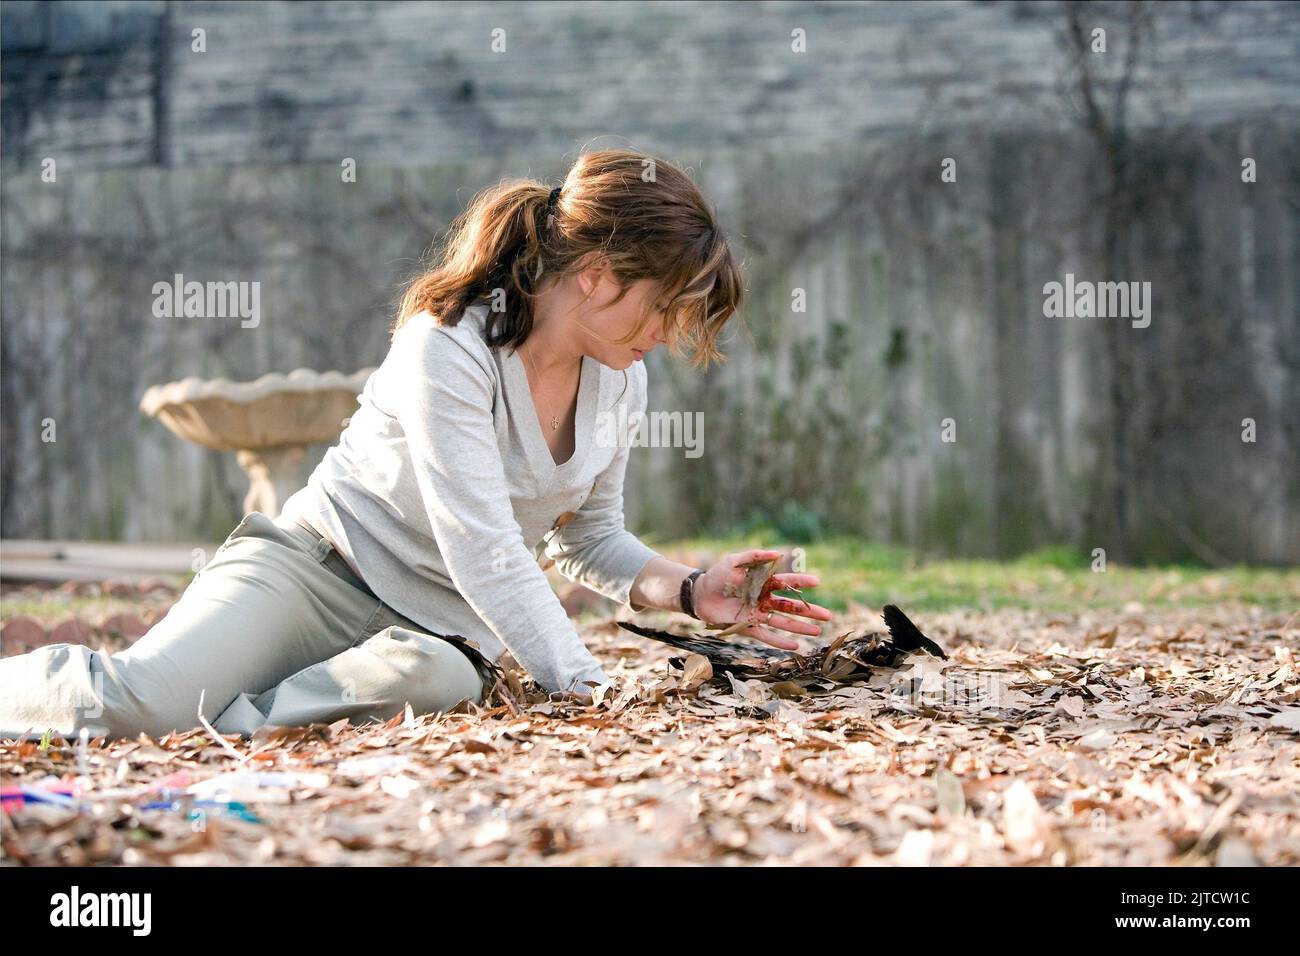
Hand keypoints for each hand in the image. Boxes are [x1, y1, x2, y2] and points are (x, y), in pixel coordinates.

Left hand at [691, 548, 832, 650]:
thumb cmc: (716, 575)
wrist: (699, 594)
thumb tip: (777, 553)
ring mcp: (757, 614)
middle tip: (828, 615)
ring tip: (818, 631)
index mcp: (763, 582)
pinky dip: (779, 641)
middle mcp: (764, 599)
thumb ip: (754, 556)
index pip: (787, 582)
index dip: (801, 582)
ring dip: (800, 627)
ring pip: (783, 622)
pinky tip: (795, 646)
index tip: (818, 582)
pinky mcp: (747, 626)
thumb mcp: (734, 561)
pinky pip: (766, 635)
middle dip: (809, 611)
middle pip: (791, 606)